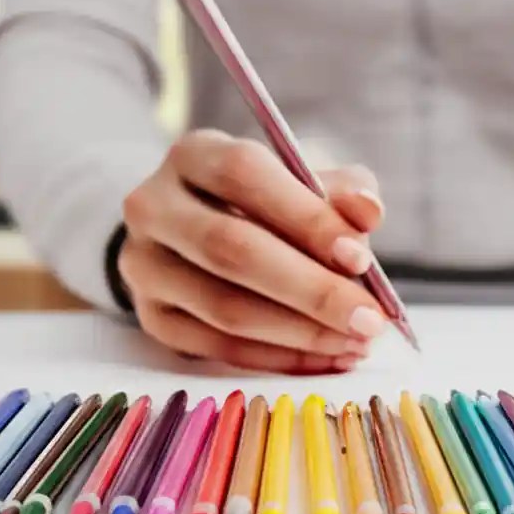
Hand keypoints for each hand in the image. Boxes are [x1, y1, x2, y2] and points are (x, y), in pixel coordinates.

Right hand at [119, 129, 386, 373]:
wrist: (195, 239)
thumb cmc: (265, 206)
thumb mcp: (303, 184)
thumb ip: (340, 193)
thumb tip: (368, 211)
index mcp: (195, 155)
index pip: (244, 175)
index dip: (305, 217)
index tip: (361, 259)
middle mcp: (154, 206)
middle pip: (231, 248)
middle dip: (311, 290)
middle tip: (369, 320)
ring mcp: (145, 266)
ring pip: (224, 308)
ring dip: (301, 333)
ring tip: (356, 344)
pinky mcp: (152, 318)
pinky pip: (217, 347)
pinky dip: (279, 359)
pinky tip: (325, 359)